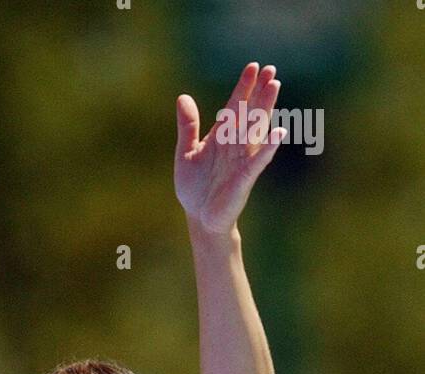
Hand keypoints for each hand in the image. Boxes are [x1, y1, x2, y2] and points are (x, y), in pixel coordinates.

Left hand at [174, 62, 286, 235]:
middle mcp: (235, 144)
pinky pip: (258, 160)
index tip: (253, 67)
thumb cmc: (195, 187)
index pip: (235, 106)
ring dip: (265, 109)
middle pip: (250, 112)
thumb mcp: (186, 153)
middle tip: (270, 70)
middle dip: (259, 92)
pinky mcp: (245, 178)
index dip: (244, 87)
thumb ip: (188, 126)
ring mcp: (242, 159)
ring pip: (256, 130)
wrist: (199, 217)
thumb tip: (183, 97)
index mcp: (222, 136)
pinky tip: (279, 133)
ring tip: (274, 86)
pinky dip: (268, 148)